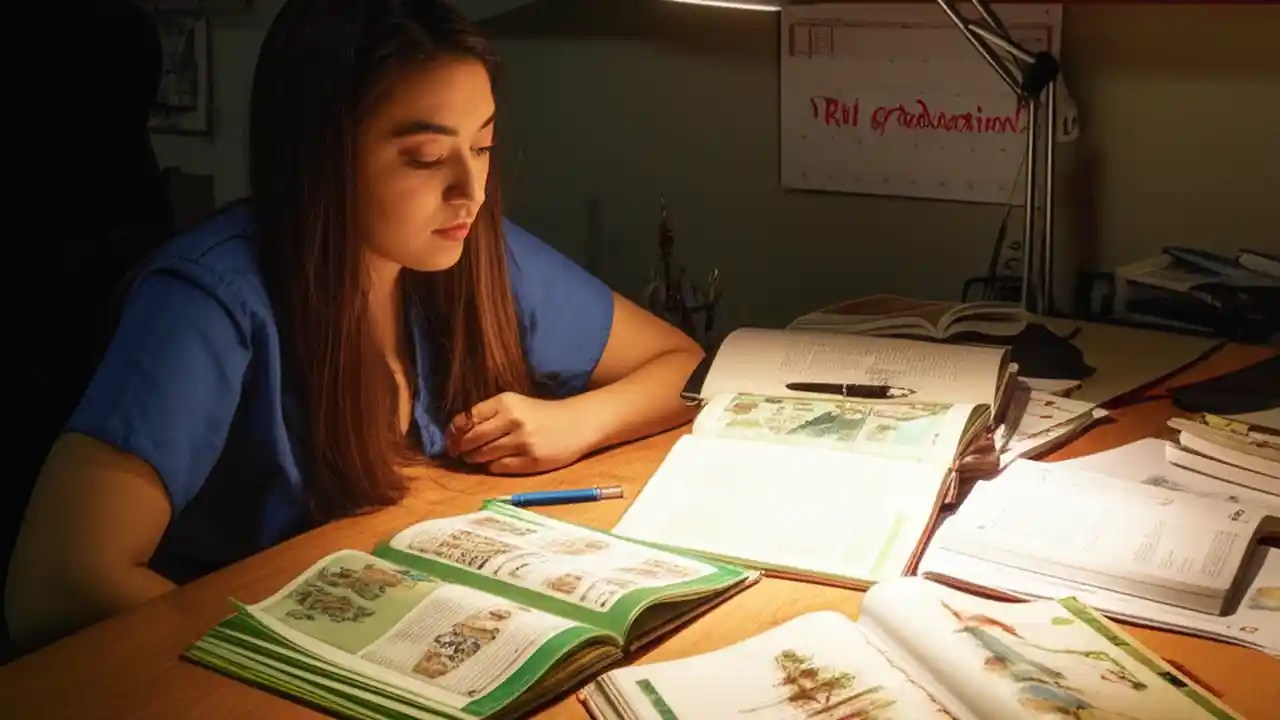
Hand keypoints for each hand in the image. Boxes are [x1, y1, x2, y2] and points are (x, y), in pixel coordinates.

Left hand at [444, 392, 598, 474]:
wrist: (579, 423)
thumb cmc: (543, 414)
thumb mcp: (516, 405)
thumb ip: (490, 415)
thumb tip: (457, 434)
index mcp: (506, 402)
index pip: (468, 418)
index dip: (454, 431)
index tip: (451, 438)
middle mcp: (513, 419)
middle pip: (472, 438)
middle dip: (461, 447)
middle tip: (459, 452)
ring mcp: (523, 441)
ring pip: (483, 455)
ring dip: (474, 458)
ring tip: (474, 458)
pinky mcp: (532, 460)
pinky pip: (499, 467)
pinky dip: (492, 466)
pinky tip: (495, 462)